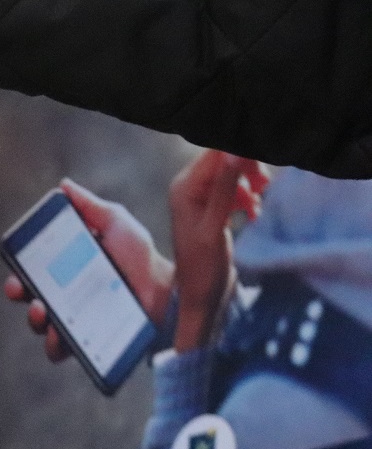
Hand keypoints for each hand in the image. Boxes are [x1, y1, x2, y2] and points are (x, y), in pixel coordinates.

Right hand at [4, 179, 174, 362]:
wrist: (167, 289)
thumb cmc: (140, 256)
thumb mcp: (115, 223)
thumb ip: (90, 206)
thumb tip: (64, 186)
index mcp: (64, 269)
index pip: (29, 271)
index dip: (16, 271)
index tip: (15, 271)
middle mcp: (64, 296)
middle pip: (27, 298)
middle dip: (18, 294)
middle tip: (23, 291)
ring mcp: (74, 321)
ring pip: (40, 327)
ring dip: (34, 321)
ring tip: (42, 312)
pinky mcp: (88, 342)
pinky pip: (62, 350)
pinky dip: (55, 346)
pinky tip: (60, 335)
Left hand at [169, 151, 268, 351]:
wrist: (201, 295)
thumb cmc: (203, 266)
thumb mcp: (214, 227)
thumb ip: (224, 190)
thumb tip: (234, 154)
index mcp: (184, 187)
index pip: (215, 153)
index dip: (242, 155)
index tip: (262, 172)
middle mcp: (188, 187)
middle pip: (224, 159)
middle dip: (248, 170)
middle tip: (265, 188)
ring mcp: (200, 196)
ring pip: (233, 174)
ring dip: (250, 186)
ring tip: (257, 207)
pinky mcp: (212, 207)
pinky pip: (235, 189)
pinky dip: (248, 197)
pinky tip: (253, 215)